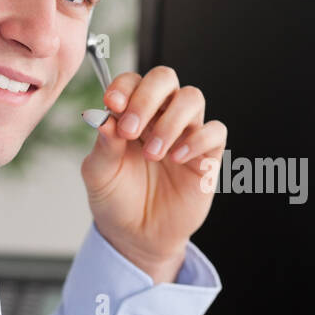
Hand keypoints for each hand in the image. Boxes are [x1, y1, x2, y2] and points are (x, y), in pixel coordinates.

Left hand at [80, 66, 226, 282]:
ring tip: (153, 154)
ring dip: (171, 121)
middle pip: (165, 78)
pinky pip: (215, 131)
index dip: (124, 87)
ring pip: (192, 98)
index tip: (112, 105)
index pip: (133, 81)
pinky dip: (197, 139)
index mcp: (131, 113)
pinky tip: (176, 158)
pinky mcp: (206, 156)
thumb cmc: (117, 200)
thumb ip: (104, 144)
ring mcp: (185, 133)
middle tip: (131, 130)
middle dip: (147, 97)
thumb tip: (107, 117)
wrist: (137, 236)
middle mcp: (160, 116)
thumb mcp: (99, 173)